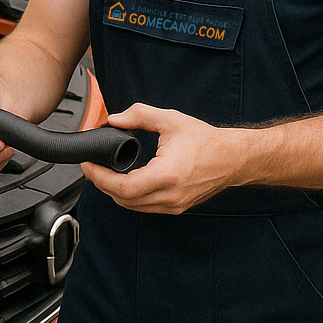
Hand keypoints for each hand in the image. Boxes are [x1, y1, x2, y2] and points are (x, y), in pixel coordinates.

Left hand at [81, 103, 241, 213]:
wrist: (233, 158)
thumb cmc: (205, 140)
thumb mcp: (170, 119)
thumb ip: (139, 115)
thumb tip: (114, 119)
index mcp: (167, 175)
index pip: (123, 187)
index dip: (99, 177)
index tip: (88, 163)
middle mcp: (170, 196)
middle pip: (123, 200)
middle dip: (101, 183)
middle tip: (91, 166)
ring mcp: (174, 205)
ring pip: (132, 206)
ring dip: (113, 192)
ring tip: (103, 173)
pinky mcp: (176, 208)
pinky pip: (144, 207)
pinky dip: (129, 196)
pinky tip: (123, 181)